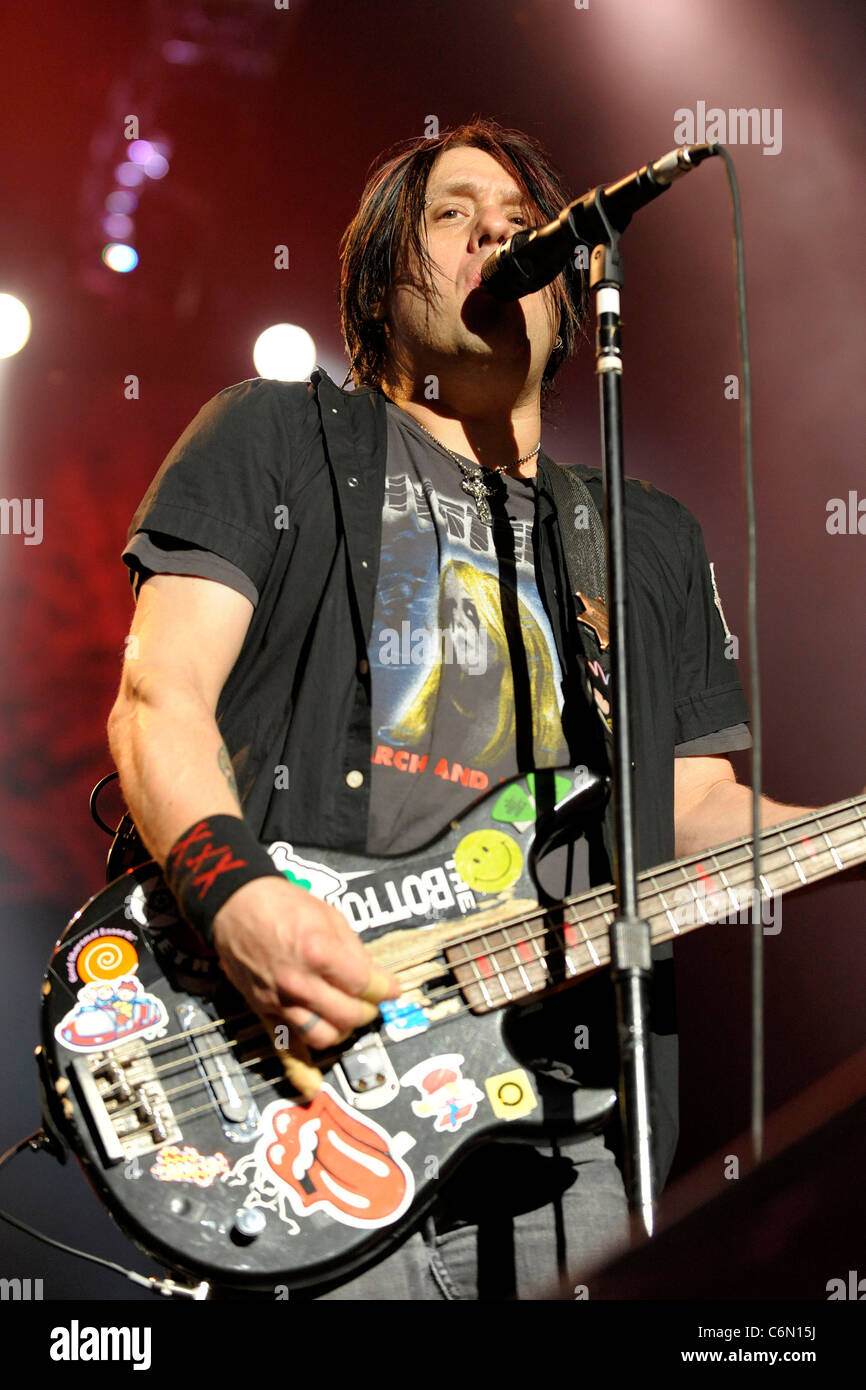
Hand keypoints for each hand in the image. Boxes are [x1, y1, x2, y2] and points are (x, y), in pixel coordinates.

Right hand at [210, 876, 400, 1060]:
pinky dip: (300, 1071)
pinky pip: (285, 1048)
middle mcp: (298, 983)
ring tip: (347, 1016)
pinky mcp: (265, 1012)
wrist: (235, 906)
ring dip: (343, 1030)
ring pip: (324, 1037)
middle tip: (372, 1001)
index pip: (365, 985)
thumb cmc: (281, 904)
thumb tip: (375, 977)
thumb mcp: (328, 914)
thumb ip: (354, 951)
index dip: (385, 988)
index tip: (392, 988)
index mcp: (318, 953)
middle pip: (349, 1015)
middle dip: (369, 1010)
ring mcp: (280, 1002)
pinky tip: (312, 1085)